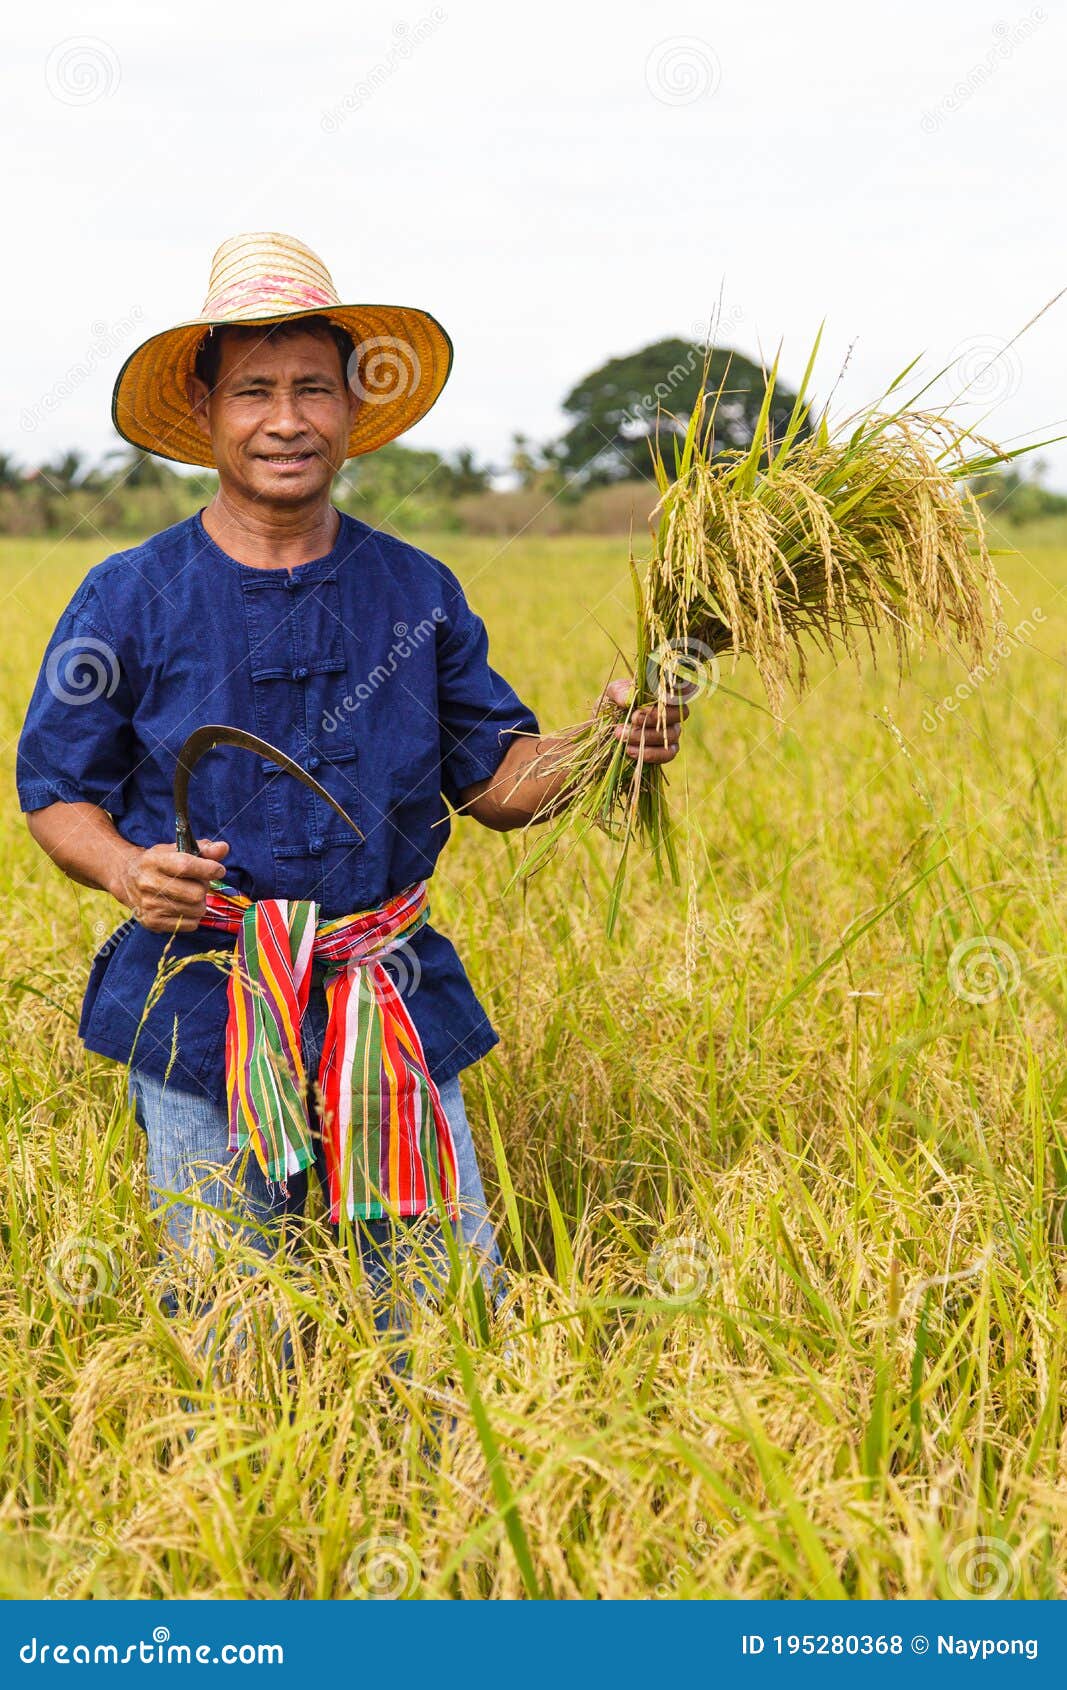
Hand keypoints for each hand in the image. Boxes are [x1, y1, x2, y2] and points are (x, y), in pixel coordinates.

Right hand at [112, 838, 229, 932]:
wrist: (127, 880)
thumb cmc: (159, 862)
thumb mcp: (176, 849)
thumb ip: (203, 849)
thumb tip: (223, 848)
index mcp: (153, 861)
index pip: (185, 866)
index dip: (208, 869)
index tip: (219, 870)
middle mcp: (148, 884)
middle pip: (196, 893)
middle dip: (203, 887)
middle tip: (197, 883)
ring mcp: (149, 905)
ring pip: (196, 910)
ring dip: (200, 903)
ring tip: (189, 894)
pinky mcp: (152, 922)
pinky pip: (191, 925)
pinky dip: (193, 916)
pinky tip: (182, 906)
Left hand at [605, 677, 689, 763]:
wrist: (605, 729)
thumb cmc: (612, 706)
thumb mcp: (612, 694)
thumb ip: (620, 692)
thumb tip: (629, 700)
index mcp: (664, 695)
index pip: (683, 691)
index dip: (681, 692)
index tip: (660, 697)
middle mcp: (672, 713)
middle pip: (677, 715)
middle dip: (653, 718)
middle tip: (632, 718)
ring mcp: (671, 733)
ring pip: (670, 736)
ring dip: (646, 737)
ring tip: (622, 735)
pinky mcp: (664, 752)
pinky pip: (667, 754)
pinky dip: (650, 754)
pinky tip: (630, 750)